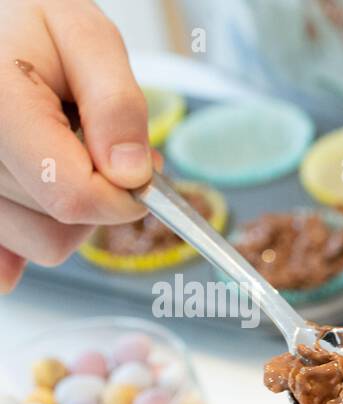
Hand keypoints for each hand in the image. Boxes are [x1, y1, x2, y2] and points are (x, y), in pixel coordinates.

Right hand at [0, 0, 151, 292]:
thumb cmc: (27, 23)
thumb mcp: (86, 37)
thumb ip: (116, 104)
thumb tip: (133, 175)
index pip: (73, 195)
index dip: (122, 196)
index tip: (140, 172)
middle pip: (60, 223)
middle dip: (100, 194)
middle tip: (96, 141)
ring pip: (41, 243)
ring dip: (71, 209)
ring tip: (62, 150)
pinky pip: (4, 254)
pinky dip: (28, 239)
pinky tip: (42, 205)